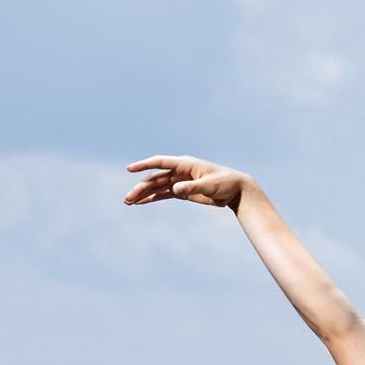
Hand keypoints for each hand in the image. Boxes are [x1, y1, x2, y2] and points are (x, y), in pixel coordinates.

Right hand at [123, 155, 248, 211]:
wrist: (236, 191)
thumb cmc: (225, 183)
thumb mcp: (209, 185)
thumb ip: (192, 187)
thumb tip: (174, 189)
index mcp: (185, 164)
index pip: (160, 162)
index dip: (144, 165)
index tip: (130, 169)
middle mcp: (179, 171)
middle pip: (155, 178)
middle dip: (141, 187)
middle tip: (128, 198)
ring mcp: (179, 181)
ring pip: (157, 186)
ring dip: (143, 193)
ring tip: (129, 202)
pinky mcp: (182, 191)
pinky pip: (163, 194)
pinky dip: (152, 198)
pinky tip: (140, 203)